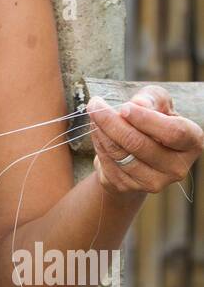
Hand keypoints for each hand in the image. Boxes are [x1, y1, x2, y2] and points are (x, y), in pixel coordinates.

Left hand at [87, 84, 202, 195]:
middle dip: (112, 121)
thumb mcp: (158, 102)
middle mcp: (176, 167)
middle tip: (95, 104)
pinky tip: (97, 130)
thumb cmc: (152, 121)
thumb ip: (151, 98)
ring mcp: (153, 182)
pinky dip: (99, 143)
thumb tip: (138, 104)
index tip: (125, 107)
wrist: (138, 151)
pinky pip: (108, 162)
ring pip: (120, 154)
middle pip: (139, 144)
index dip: (147, 119)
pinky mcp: (129, 187)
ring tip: (95, 114)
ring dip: (101, 131)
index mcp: (191, 142)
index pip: (173, 133)